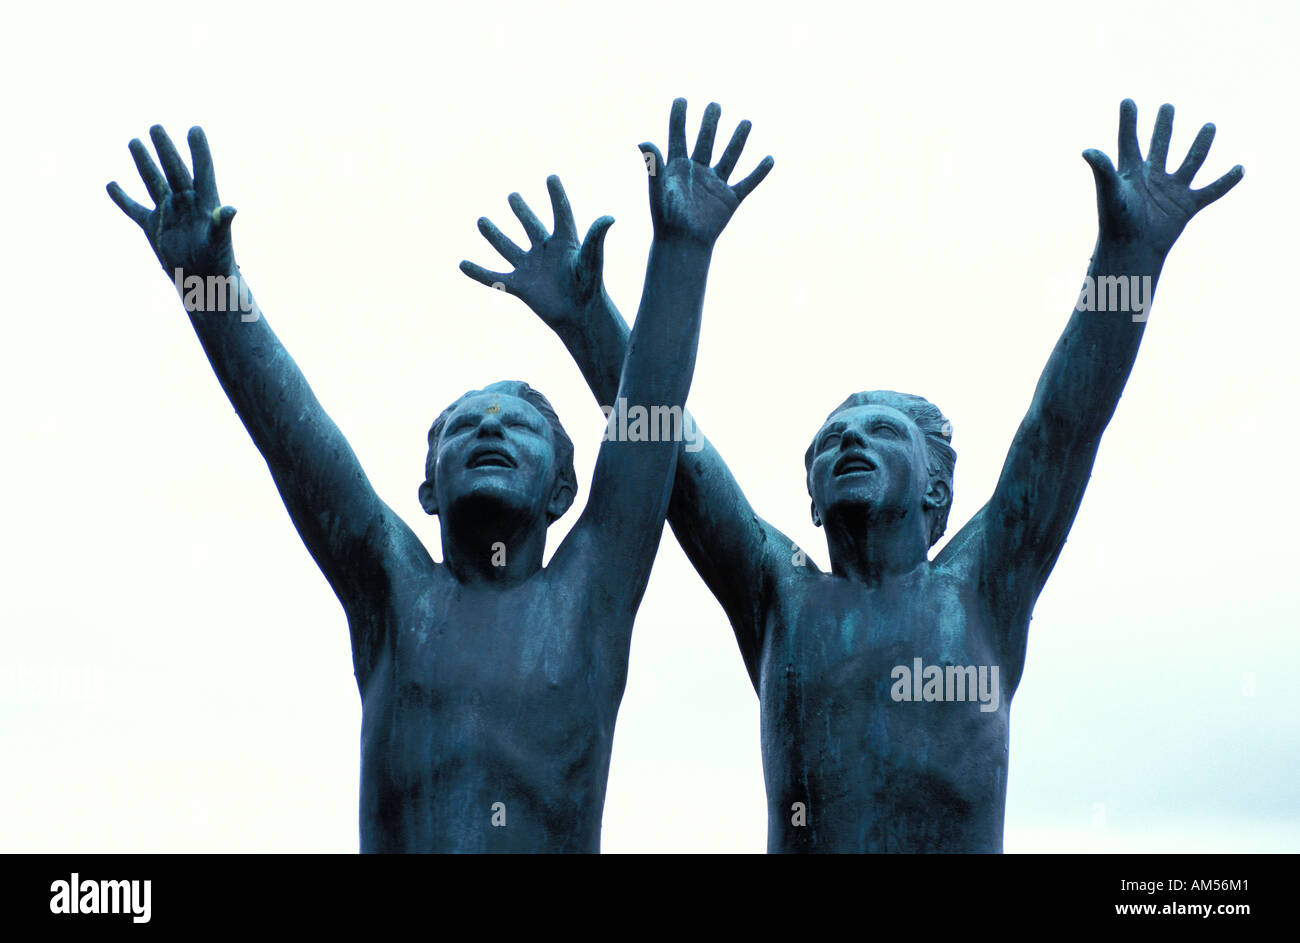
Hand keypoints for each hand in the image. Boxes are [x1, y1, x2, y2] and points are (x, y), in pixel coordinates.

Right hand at [107, 125, 236, 277]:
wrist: (204, 282)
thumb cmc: (219, 264)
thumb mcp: (220, 243)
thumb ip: (223, 225)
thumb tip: (231, 209)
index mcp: (206, 202)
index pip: (202, 170)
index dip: (199, 150)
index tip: (194, 129)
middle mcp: (186, 203)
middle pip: (174, 170)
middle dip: (165, 149)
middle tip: (156, 127)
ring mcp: (169, 213)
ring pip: (153, 182)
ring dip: (144, 162)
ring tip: (134, 141)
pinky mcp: (154, 227)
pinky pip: (134, 209)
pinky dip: (122, 198)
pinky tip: (110, 185)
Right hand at [460, 175, 612, 330]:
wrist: (579, 316)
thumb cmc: (589, 288)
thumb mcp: (591, 259)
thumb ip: (595, 238)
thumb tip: (609, 217)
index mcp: (564, 242)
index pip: (560, 213)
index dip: (556, 196)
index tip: (551, 178)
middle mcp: (545, 252)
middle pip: (531, 227)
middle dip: (522, 212)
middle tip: (513, 197)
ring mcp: (530, 268)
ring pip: (508, 248)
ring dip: (494, 235)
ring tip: (482, 221)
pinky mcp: (520, 286)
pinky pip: (494, 278)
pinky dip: (478, 272)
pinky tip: (462, 264)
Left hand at [639, 98, 772, 246]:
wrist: (682, 243)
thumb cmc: (666, 218)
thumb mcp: (658, 188)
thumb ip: (653, 164)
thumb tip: (643, 140)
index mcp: (678, 167)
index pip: (678, 136)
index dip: (678, 118)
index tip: (681, 100)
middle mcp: (698, 171)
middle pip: (706, 141)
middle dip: (710, 123)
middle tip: (715, 105)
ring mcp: (715, 184)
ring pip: (730, 157)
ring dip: (738, 140)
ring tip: (747, 122)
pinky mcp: (730, 199)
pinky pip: (747, 183)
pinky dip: (759, 172)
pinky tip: (770, 159)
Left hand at [1083, 100, 1242, 254]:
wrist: (1133, 248)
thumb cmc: (1117, 221)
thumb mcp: (1111, 191)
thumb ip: (1102, 169)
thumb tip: (1086, 150)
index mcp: (1132, 172)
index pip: (1129, 141)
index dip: (1128, 122)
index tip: (1127, 102)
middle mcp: (1152, 177)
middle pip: (1160, 146)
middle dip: (1164, 127)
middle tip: (1167, 108)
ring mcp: (1171, 190)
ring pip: (1190, 162)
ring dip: (1201, 144)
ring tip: (1209, 126)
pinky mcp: (1187, 205)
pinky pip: (1211, 190)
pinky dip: (1226, 181)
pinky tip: (1240, 168)